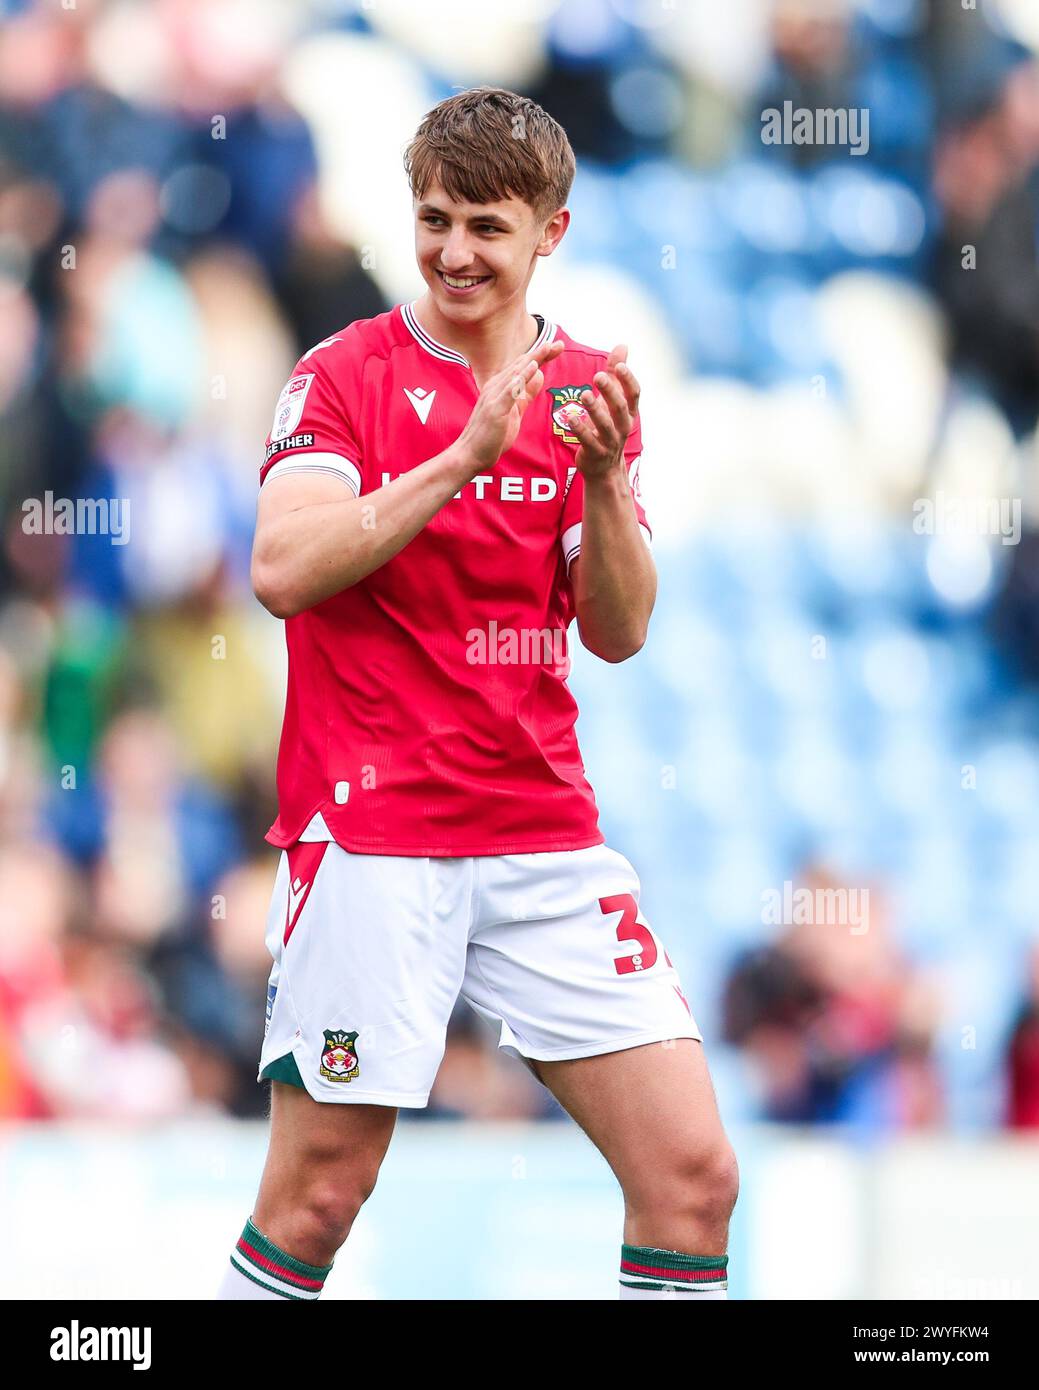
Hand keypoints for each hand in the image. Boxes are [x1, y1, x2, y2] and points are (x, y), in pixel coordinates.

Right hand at [456, 338, 564, 470]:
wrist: (471, 453)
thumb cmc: (491, 435)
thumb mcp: (514, 411)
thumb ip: (525, 394)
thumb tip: (538, 375)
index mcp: (500, 387)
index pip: (523, 367)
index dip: (540, 356)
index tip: (557, 347)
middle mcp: (496, 387)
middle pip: (521, 365)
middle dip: (540, 353)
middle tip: (558, 343)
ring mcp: (494, 396)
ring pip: (516, 373)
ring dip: (533, 359)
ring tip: (548, 347)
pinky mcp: (495, 408)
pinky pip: (510, 390)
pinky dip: (522, 377)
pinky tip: (532, 367)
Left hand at [564, 345, 639, 481]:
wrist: (604, 468)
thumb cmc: (609, 427)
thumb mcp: (614, 401)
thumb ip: (616, 374)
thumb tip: (622, 346)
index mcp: (629, 411)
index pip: (634, 393)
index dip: (628, 379)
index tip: (619, 365)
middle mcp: (623, 426)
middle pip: (620, 407)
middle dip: (610, 392)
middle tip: (599, 376)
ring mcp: (611, 441)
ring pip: (605, 424)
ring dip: (595, 409)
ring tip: (584, 395)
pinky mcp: (596, 452)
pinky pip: (588, 440)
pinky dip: (580, 429)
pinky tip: (571, 418)